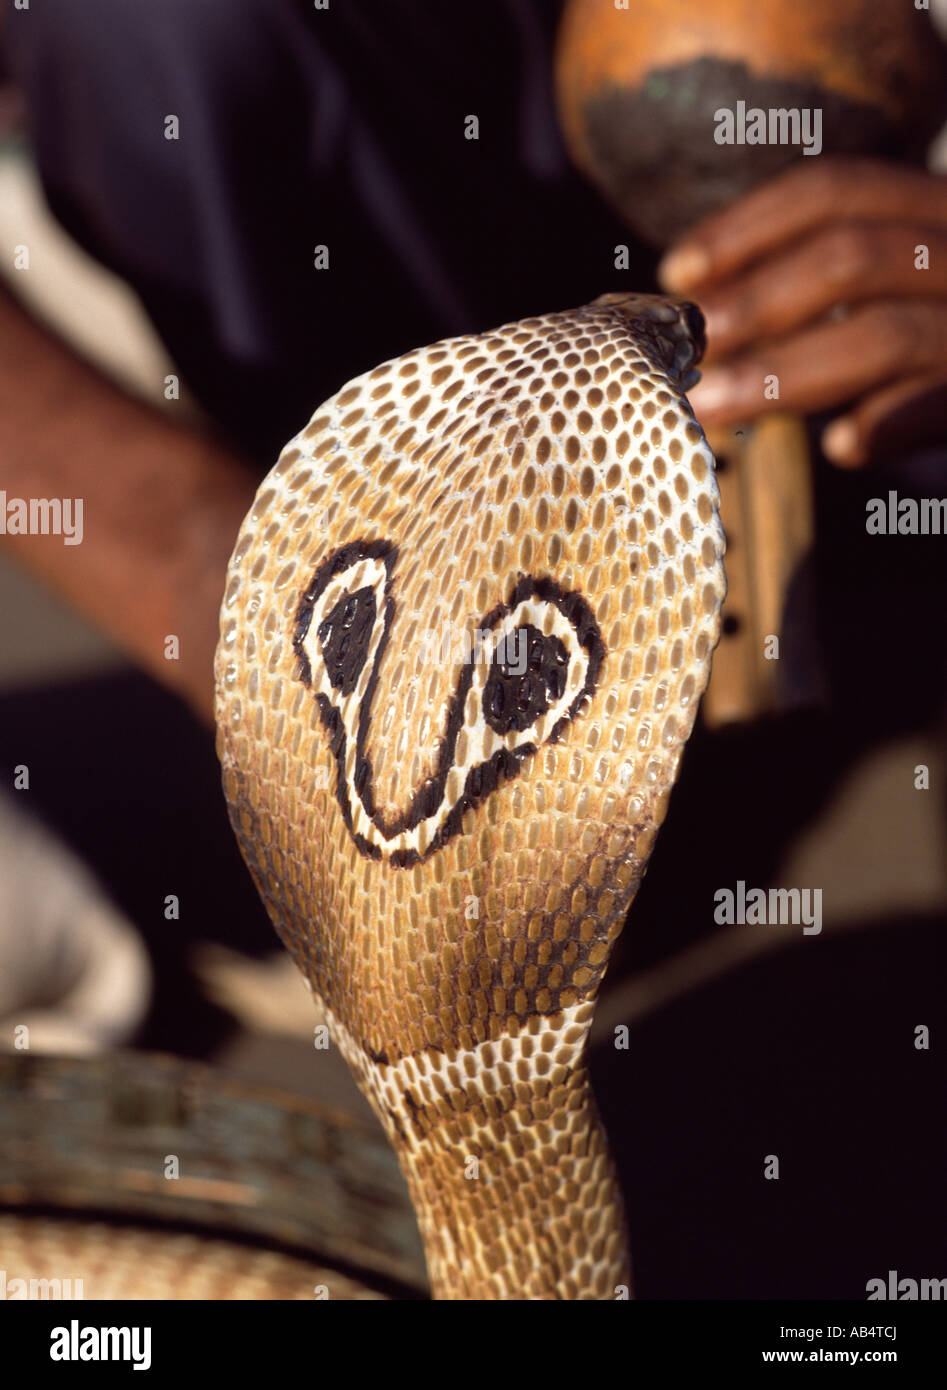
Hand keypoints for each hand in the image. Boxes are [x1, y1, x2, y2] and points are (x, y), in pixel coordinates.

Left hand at [657, 158, 946, 466]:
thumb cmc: (938, 357)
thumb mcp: (894, 293)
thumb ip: (823, 290)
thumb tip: (703, 310)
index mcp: (937, 212)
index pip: (839, 189)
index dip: (750, 225)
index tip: (677, 272)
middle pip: (852, 254)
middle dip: (755, 303)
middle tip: (688, 351)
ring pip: (885, 333)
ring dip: (784, 375)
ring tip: (713, 409)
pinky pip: (940, 399)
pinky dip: (889, 422)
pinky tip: (840, 446)